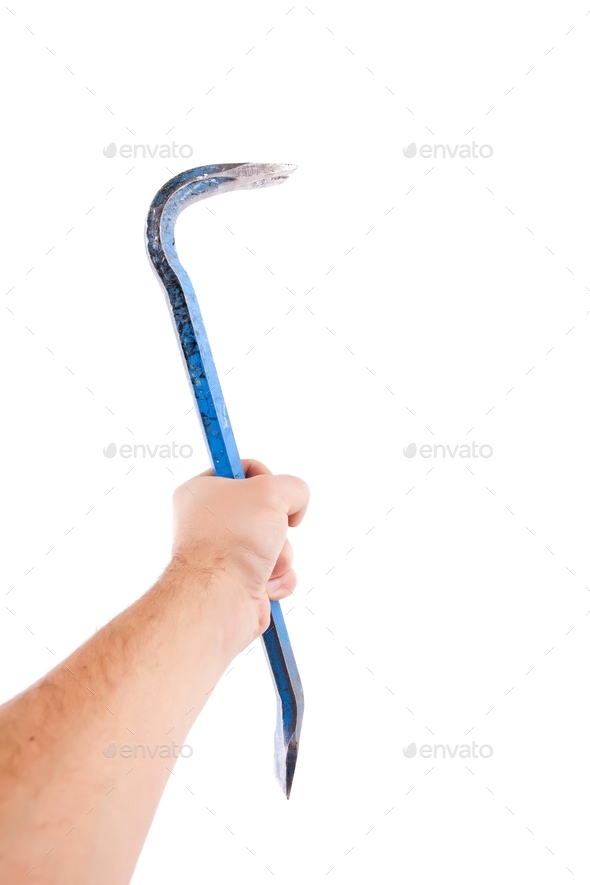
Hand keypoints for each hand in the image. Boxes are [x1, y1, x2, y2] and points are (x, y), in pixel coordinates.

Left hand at [171, 459, 309, 644]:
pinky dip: (279, 578)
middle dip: (277, 524)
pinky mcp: (242, 581)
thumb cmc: (233, 540)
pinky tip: (264, 583)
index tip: (268, 487)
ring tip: (264, 561)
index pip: (241, 471)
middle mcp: (210, 523)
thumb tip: (295, 506)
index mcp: (201, 492)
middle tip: (267, 529)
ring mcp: (226, 554)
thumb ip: (293, 487)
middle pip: (266, 510)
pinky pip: (277, 572)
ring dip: (282, 553)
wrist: (219, 598)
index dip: (263, 477)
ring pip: (277, 542)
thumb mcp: (272, 490)